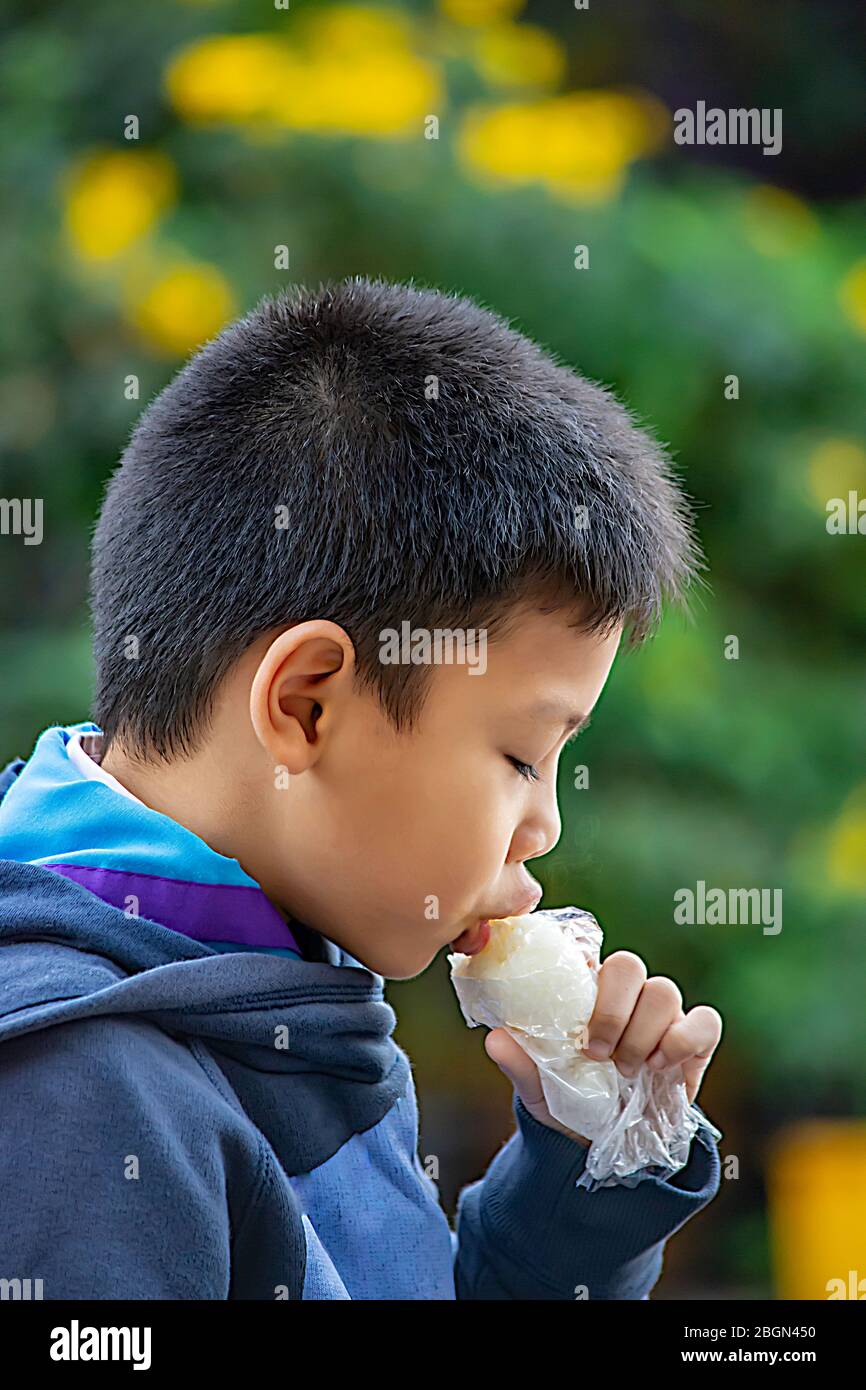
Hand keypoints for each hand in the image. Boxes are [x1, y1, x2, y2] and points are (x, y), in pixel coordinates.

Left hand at [485, 950, 722, 1144]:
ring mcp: (664, 1016)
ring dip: (642, 1032)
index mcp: (588, 995)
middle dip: (612, 1009)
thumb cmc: (567, 1103)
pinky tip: (661, 1067)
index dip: (586, 976)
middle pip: (630, 965)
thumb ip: (520, 1063)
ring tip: (626, 1070)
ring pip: (664, 991)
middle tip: (598, 1053)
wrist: (603, 1146)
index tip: (575, 1022)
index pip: (592, 956)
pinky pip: (705, 1021)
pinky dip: (684, 1039)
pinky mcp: (696, 1042)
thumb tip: (496, 1039)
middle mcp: (628, 997)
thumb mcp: (538, 1088)